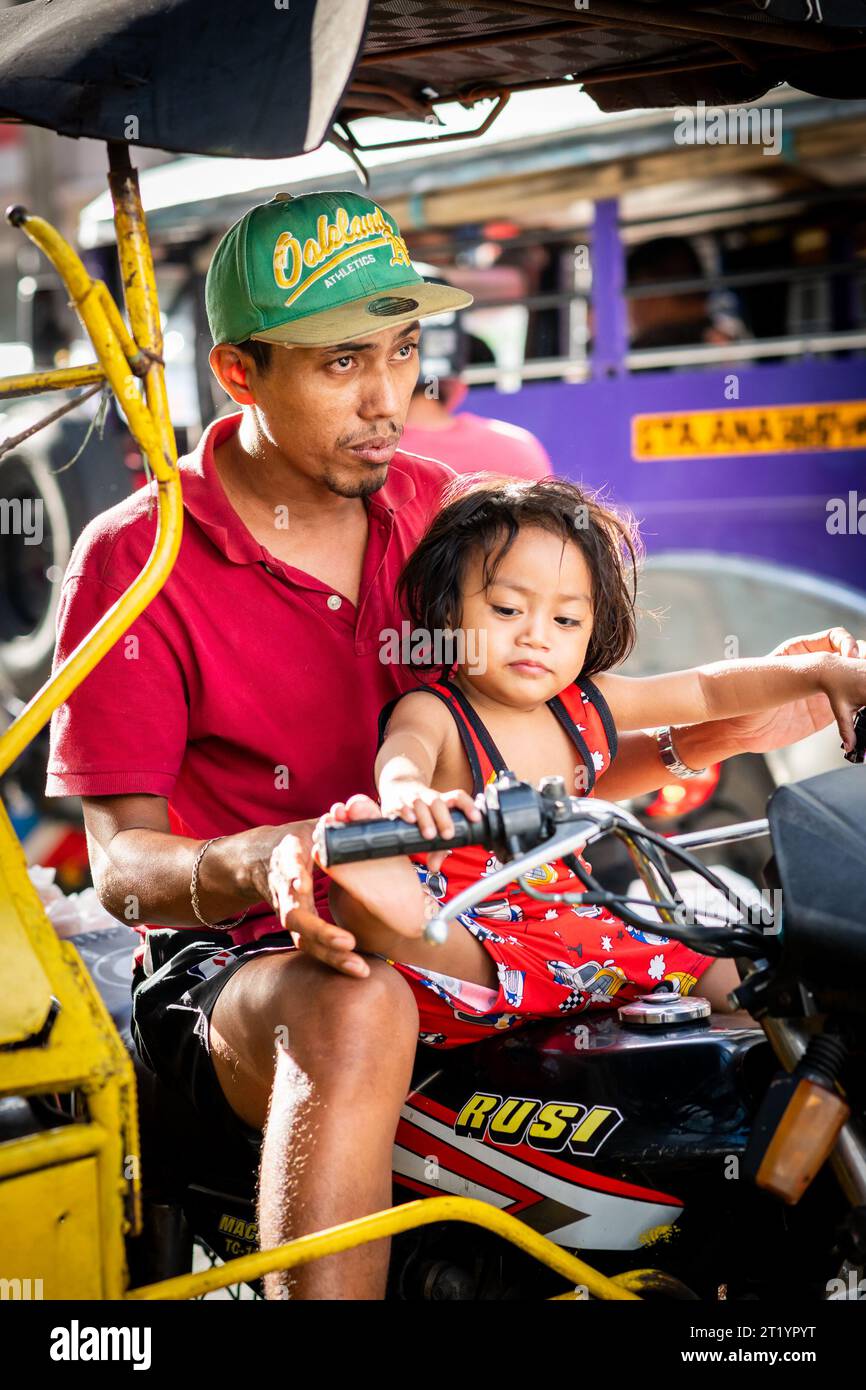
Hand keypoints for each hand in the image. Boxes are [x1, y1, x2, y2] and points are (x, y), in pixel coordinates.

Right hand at [265, 814, 369, 977]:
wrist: (254, 861)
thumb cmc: (291, 841)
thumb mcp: (308, 826)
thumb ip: (331, 822)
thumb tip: (347, 811)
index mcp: (286, 859)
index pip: (287, 870)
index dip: (292, 879)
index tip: (301, 885)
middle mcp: (283, 889)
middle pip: (294, 917)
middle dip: (320, 933)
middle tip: (347, 943)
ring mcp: (287, 911)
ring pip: (303, 939)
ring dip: (330, 955)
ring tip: (359, 969)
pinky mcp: (295, 927)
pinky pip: (311, 946)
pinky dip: (332, 959)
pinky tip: (356, 969)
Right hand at [379, 780, 480, 840]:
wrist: (397, 785)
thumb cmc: (420, 809)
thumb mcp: (431, 823)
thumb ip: (436, 848)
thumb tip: (435, 867)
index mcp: (442, 801)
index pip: (458, 797)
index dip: (468, 806)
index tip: (476, 818)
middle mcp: (428, 797)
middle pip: (438, 803)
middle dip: (444, 819)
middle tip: (448, 835)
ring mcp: (412, 798)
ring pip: (420, 803)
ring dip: (426, 818)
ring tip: (429, 834)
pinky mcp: (395, 802)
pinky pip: (401, 805)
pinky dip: (406, 812)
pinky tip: (410, 820)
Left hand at [708, 627, 865, 754]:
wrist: (735, 730)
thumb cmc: (745, 698)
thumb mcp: (777, 680)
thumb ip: (803, 673)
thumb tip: (829, 669)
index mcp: (802, 650)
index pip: (837, 638)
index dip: (848, 644)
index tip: (849, 657)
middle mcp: (816, 669)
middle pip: (851, 658)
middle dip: (861, 665)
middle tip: (864, 678)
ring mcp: (822, 692)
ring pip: (855, 683)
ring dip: (863, 689)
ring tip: (865, 697)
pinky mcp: (825, 716)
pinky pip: (851, 711)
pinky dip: (859, 715)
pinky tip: (859, 720)